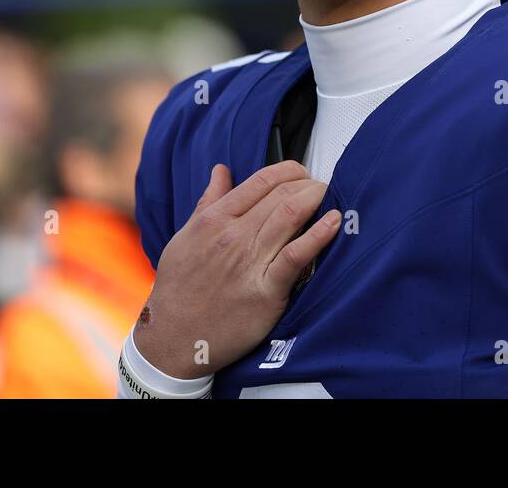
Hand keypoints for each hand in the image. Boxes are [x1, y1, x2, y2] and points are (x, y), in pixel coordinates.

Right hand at [133, 160, 339, 378]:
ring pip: (290, 216)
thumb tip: (221, 170)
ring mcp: (250, 263)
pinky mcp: (266, 291)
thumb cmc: (179, 287)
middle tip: (319, 186)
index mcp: (214, 220)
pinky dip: (318, 236)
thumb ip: (208, 202)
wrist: (174, 338)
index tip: (301, 174)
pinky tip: (333, 222)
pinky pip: (295, 256)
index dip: (288, 170)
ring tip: (328, 195)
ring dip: (314, 199)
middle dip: (306, 183)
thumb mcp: (184, 237)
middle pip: (280, 194)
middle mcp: (232, 236)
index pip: (260, 181)